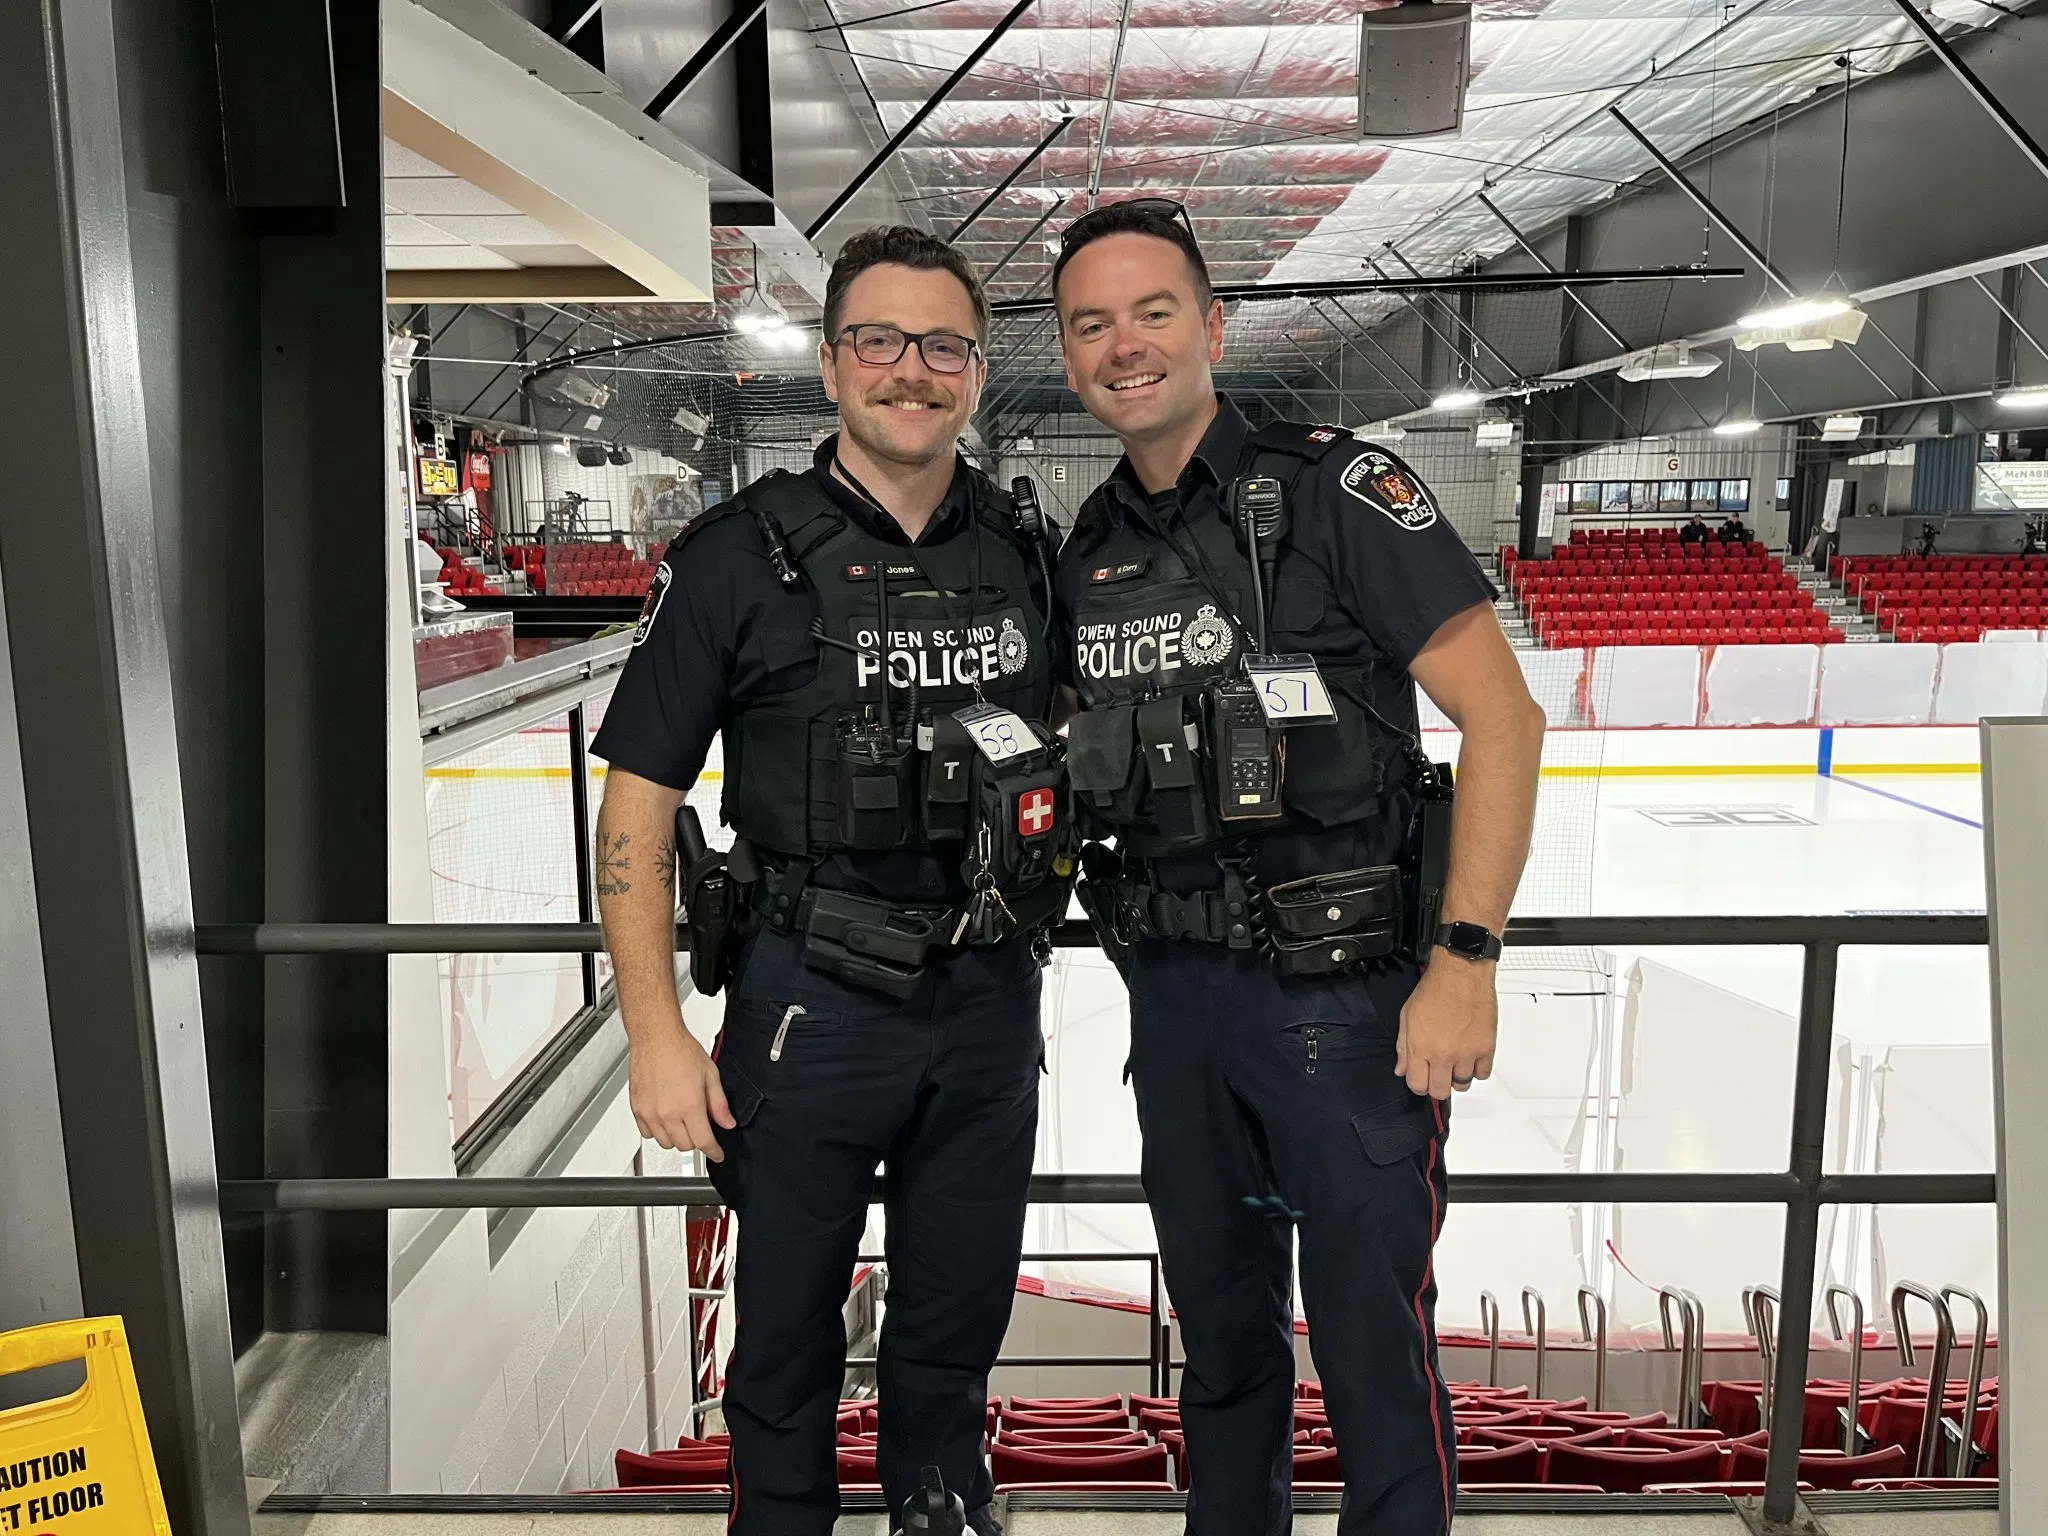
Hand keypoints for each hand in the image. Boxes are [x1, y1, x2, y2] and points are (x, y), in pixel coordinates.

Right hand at [628, 1024, 736, 1159]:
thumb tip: (727, 1122)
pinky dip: (658, 1132)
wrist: (656, 1037)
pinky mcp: (637, 1109)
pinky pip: (647, 1134)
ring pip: (665, 1144)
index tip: (716, 1154)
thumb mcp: (710, 1075)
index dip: (713, 1151)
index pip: (703, 1142)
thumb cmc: (681, 1050)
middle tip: (701, 1126)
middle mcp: (667, 1113)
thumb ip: (719, 1104)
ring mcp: (650, 1113)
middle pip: (685, 1146)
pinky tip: (665, 1118)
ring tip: (682, 1120)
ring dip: (677, 1138)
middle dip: (697, 1141)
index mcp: (689, 1106)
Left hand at [1396, 955, 1498, 1099]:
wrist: (1461, 973)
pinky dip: (1477, 1069)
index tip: (1422, 1079)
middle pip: (1440, 1091)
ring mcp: (1466, 1053)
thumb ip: (1403, 1047)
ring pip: (1462, 1084)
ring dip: (1457, 1077)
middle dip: (1437, 1086)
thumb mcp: (1407, 1016)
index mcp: (1420, 1047)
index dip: (1418, 1085)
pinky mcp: (1485, 1048)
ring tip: (1455, 1062)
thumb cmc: (1434, 990)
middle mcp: (1443, 1054)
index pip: (1417, 1085)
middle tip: (1439, 1074)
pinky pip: (1482, 1073)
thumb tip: (1401, 1068)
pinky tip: (1471, 1057)